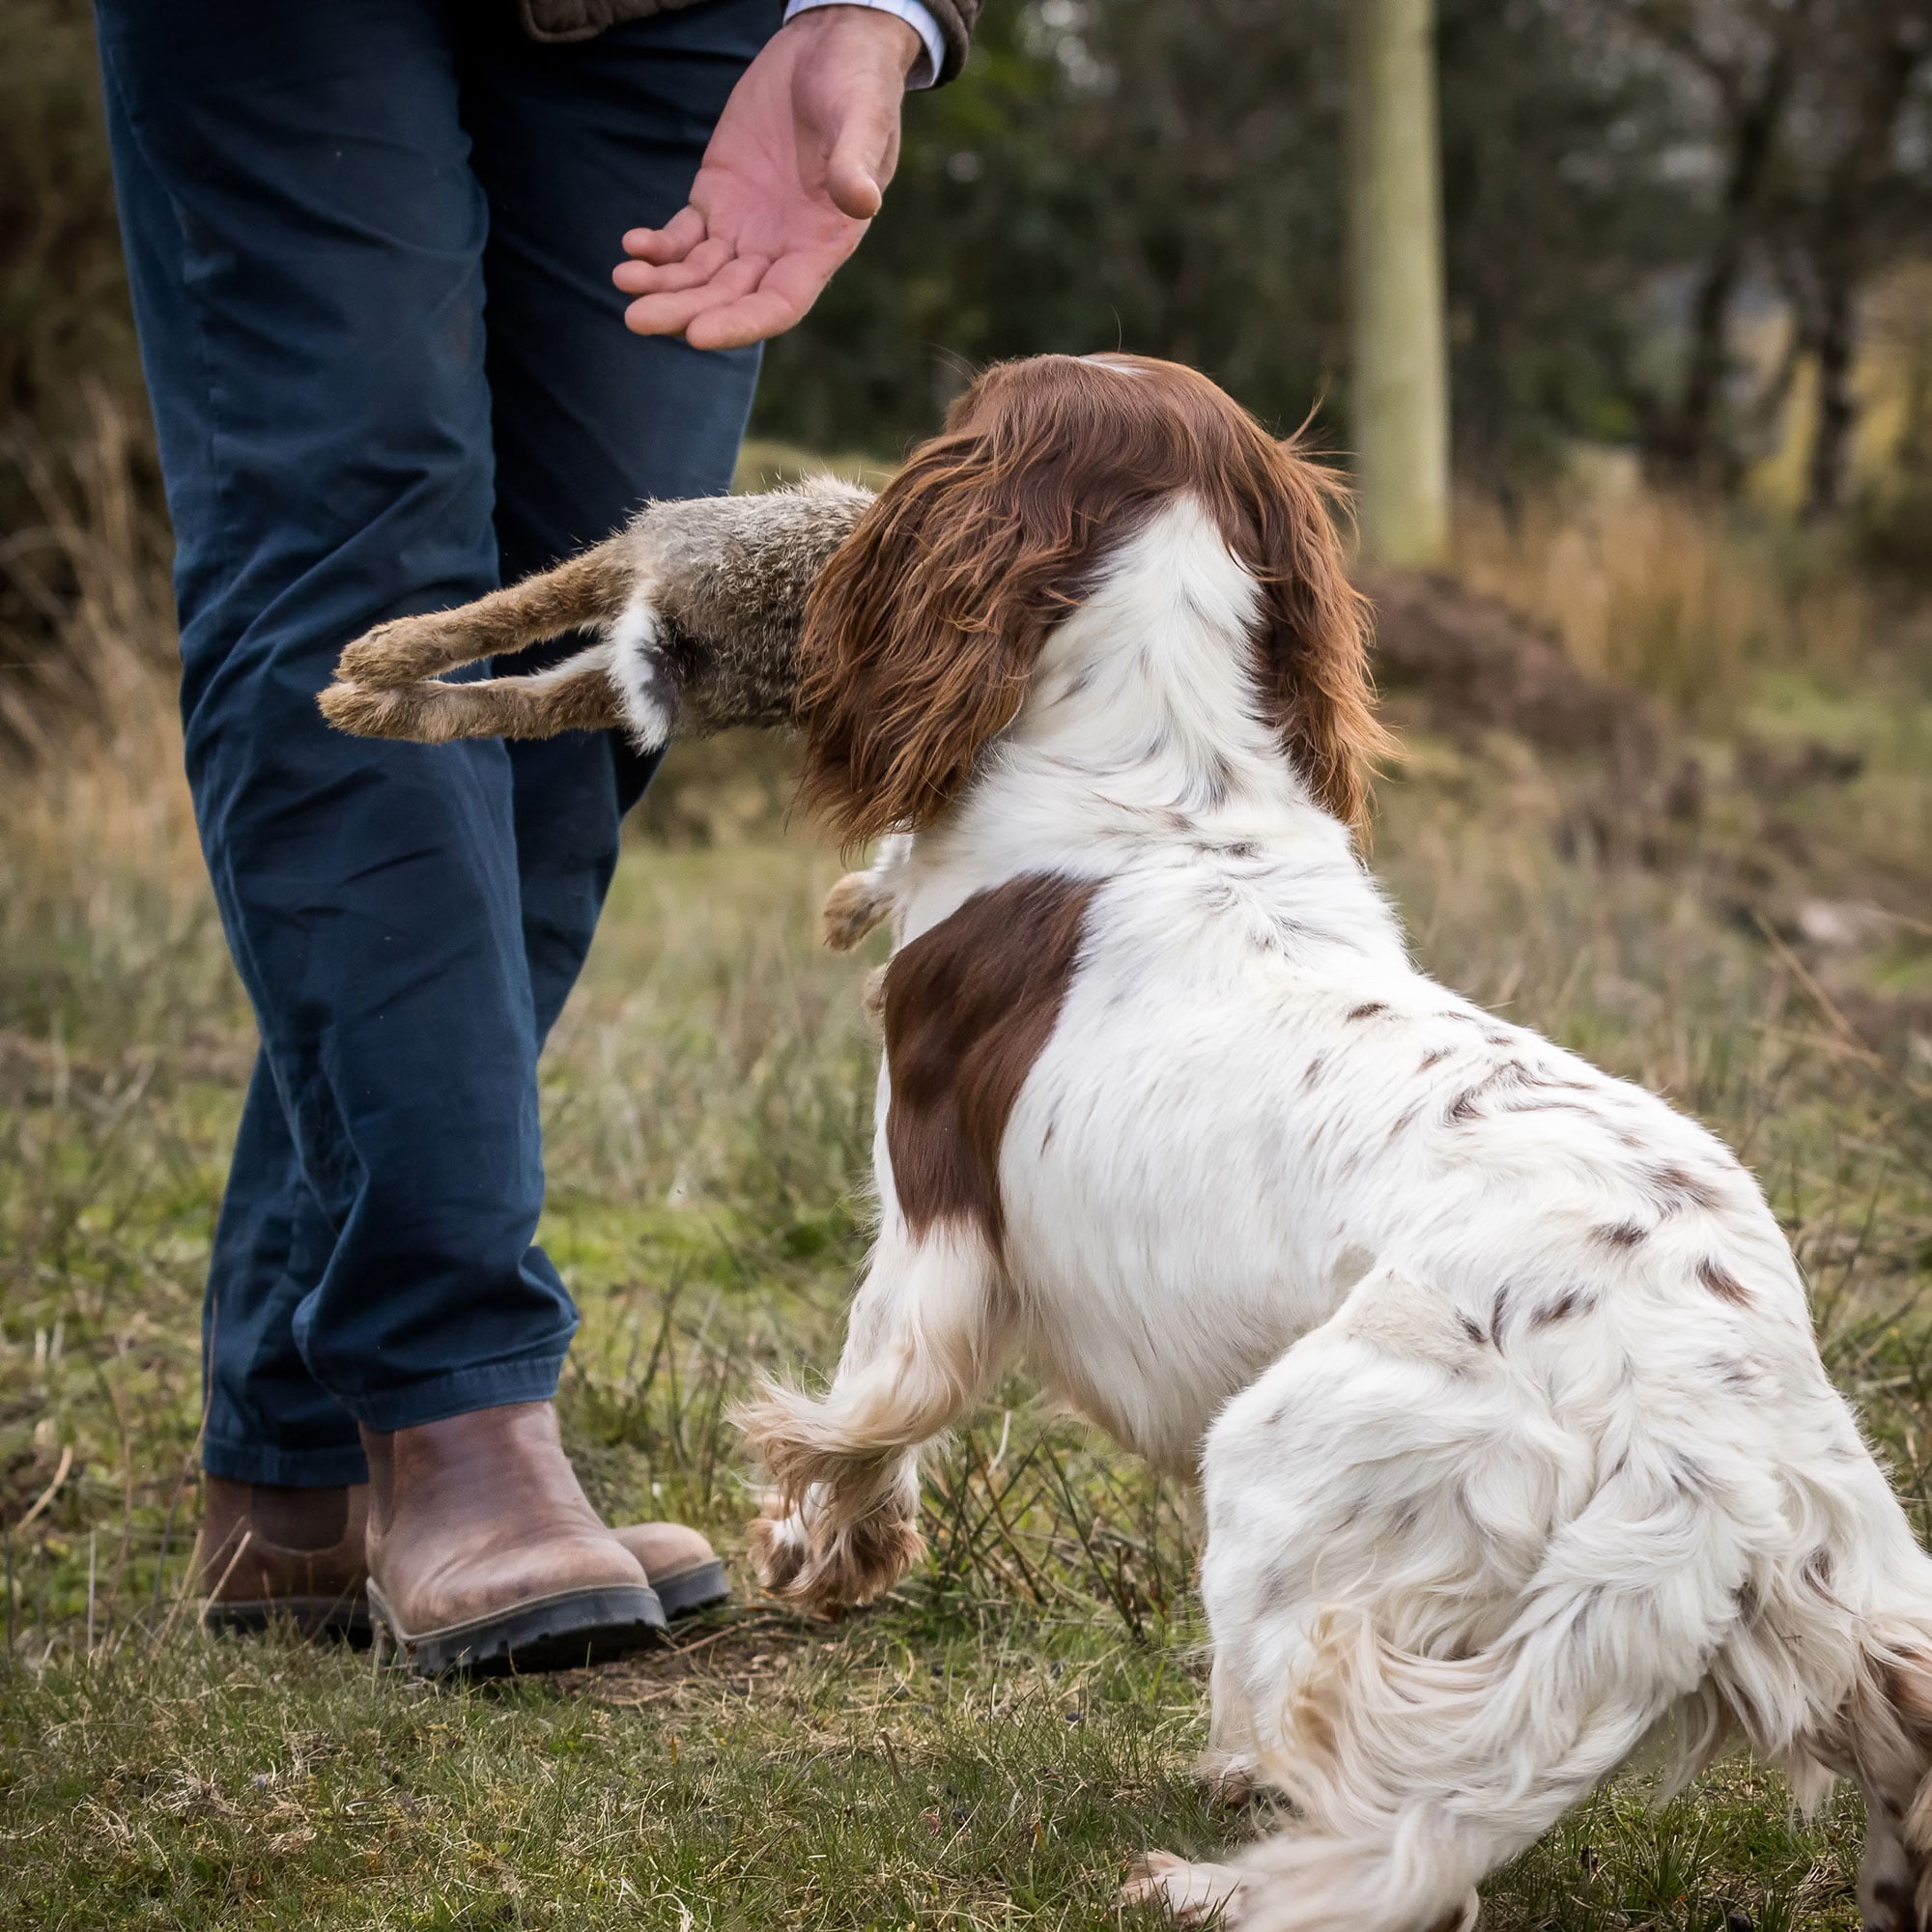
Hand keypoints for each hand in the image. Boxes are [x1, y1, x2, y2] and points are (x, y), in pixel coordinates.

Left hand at [614, 6, 919, 348]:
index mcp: (822, 245)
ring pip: (699, 274)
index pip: (780, 304)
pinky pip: (683, 236)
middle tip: (638, 318)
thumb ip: (857, 162)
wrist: (830, 45)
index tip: (698, 335)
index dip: (741, 323)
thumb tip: (862, 202)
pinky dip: (658, 246)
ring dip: (662, 286)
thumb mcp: (864, 118)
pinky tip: (632, 246)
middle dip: (685, 312)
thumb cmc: (858, 83)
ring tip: (623, 281)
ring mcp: (746, 226)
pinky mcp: (718, 196)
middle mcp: (782, 248)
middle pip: (729, 298)